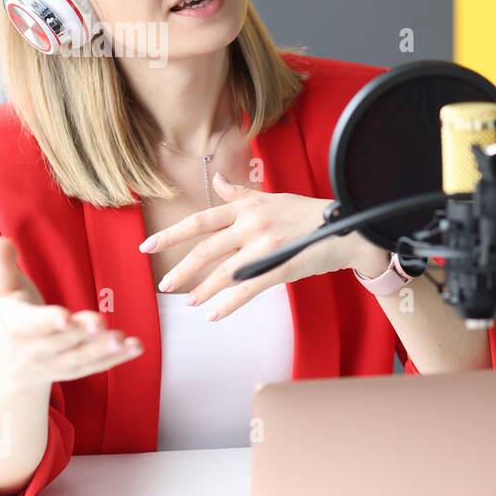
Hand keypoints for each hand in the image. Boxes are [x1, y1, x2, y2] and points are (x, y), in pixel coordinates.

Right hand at [0, 237, 142, 396]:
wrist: (11, 365)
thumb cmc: (14, 315)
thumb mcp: (4, 291)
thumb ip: (4, 265)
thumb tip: (2, 240)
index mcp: (15, 327)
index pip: (29, 325)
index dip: (47, 321)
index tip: (65, 316)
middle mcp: (34, 350)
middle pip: (60, 342)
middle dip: (81, 333)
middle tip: (101, 323)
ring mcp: (56, 364)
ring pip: (80, 358)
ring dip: (103, 350)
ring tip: (124, 339)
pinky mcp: (75, 371)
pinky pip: (97, 366)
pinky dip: (117, 358)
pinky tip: (136, 347)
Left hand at [139, 172, 388, 320]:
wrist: (348, 229)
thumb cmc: (310, 214)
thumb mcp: (273, 198)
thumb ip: (241, 193)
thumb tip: (217, 181)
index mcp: (247, 206)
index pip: (201, 220)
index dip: (172, 234)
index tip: (147, 246)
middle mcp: (252, 224)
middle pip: (206, 249)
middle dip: (181, 269)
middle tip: (164, 285)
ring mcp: (266, 246)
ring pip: (224, 272)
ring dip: (203, 289)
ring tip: (189, 301)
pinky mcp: (280, 267)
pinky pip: (247, 289)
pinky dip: (228, 304)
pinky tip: (214, 314)